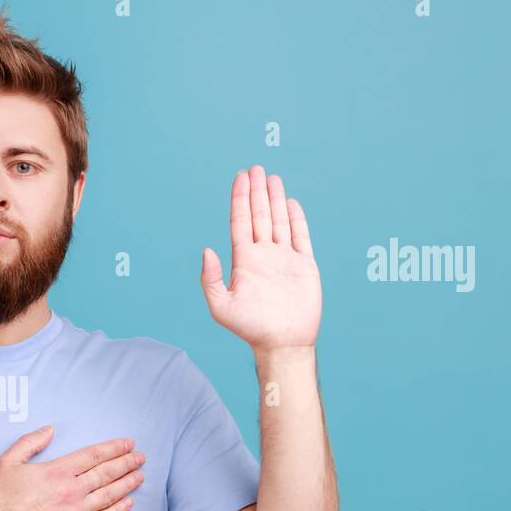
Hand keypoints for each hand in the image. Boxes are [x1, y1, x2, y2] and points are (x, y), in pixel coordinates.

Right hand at [0, 426, 145, 510]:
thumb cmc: (1, 499)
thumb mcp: (8, 462)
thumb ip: (30, 442)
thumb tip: (50, 429)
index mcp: (58, 471)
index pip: (94, 455)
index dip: (114, 448)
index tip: (128, 444)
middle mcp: (72, 491)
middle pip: (106, 473)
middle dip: (127, 463)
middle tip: (141, 458)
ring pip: (109, 495)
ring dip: (127, 484)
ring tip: (140, 476)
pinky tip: (128, 503)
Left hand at [200, 165, 321, 351]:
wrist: (282, 342)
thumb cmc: (250, 328)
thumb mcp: (221, 306)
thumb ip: (210, 278)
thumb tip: (206, 250)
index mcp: (243, 260)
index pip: (240, 221)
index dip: (240, 199)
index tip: (240, 177)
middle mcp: (263, 255)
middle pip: (259, 215)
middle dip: (256, 191)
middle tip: (255, 168)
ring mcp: (284, 258)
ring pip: (279, 221)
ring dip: (275, 199)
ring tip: (271, 177)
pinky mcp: (304, 265)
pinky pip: (301, 236)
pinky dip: (296, 219)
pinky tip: (290, 203)